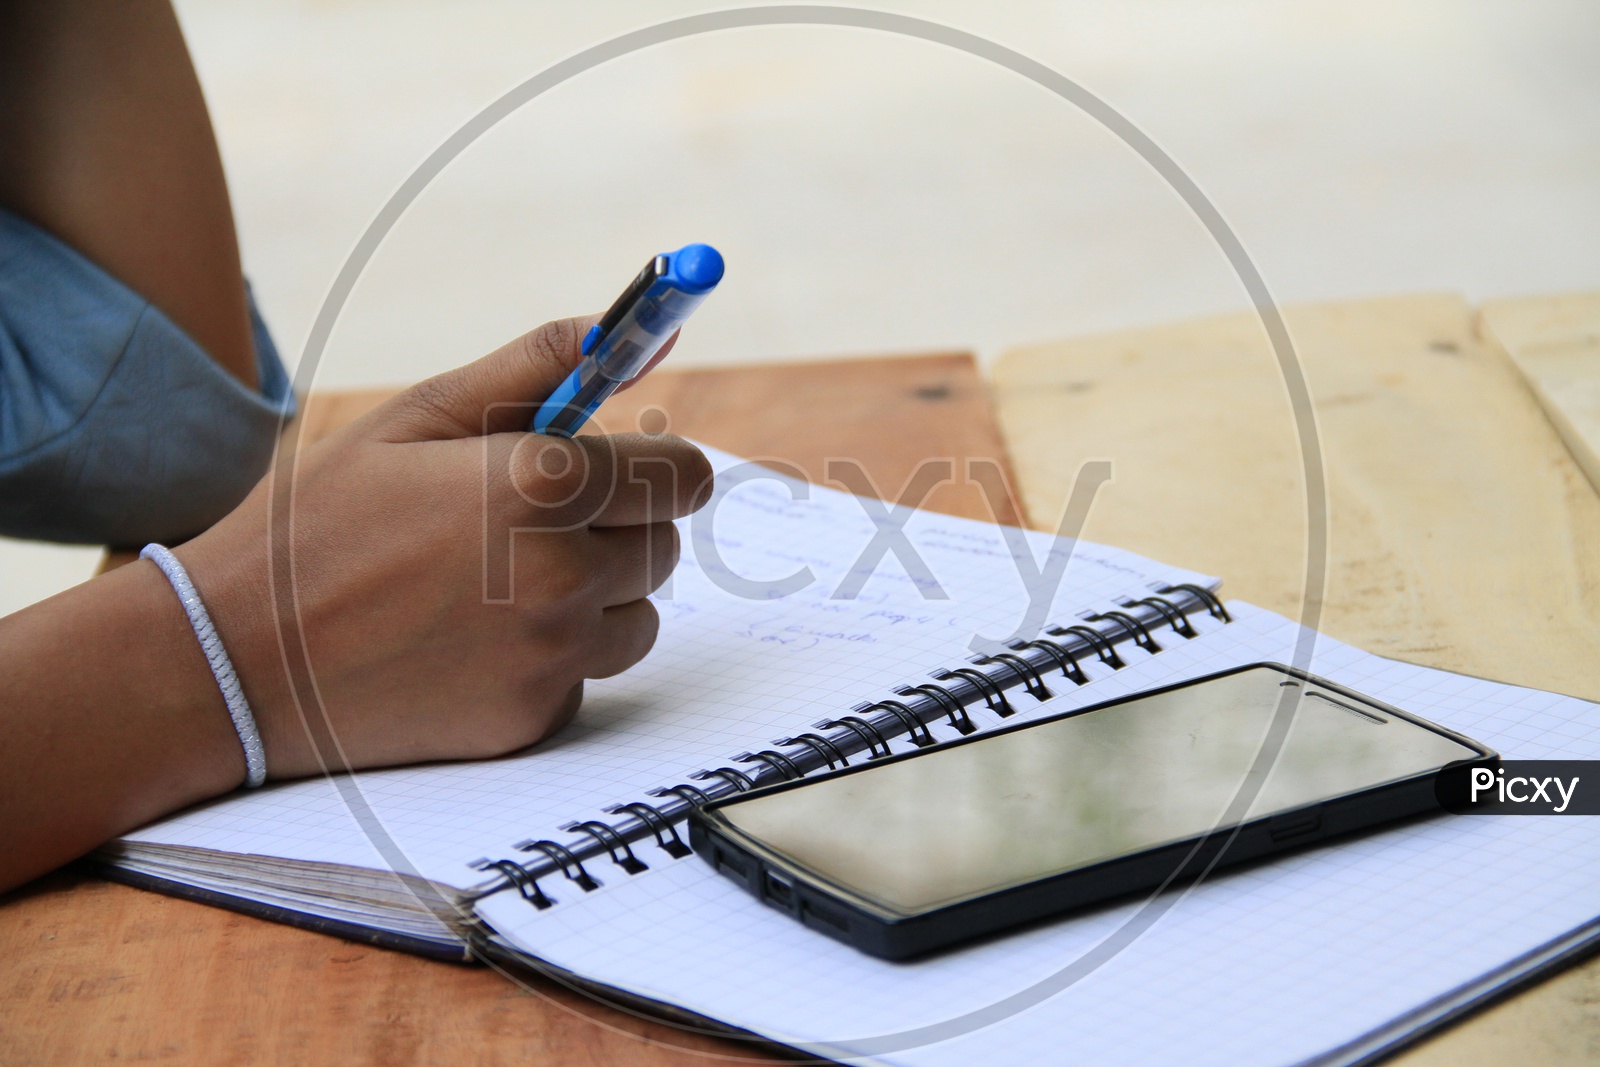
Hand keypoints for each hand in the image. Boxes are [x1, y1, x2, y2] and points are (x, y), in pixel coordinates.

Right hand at [178, 316, 712, 776]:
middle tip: (528, 523)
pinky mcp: (534, 719)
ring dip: (595, 596)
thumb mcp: (417, 415)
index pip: (682, 478)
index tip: (620, 471)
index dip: (652, 470)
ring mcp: (553, 656)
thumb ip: (537, 366)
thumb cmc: (320, 522)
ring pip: (638, 616)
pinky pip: (587, 675)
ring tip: (498, 582)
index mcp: (545, 484)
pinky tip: (474, 641)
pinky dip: (551, 658)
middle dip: (617, 528)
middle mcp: (565, 575)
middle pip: (665, 547)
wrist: (235, 659)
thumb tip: (638, 329)